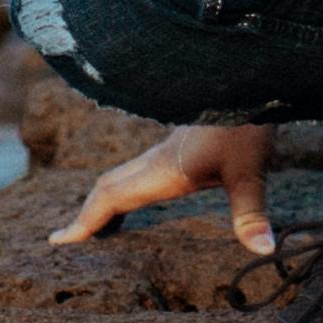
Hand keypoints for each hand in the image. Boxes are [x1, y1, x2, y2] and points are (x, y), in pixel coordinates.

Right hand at [51, 118, 276, 253]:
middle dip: (86, 213)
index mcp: (163, 168)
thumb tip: (263, 250)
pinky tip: (142, 200)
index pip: (112, 195)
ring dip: (104, 201)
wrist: (251, 72)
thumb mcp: (251, 169)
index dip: (85, 218)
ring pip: (123, 176)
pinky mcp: (182, 146)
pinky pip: (140, 171)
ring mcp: (168, 151)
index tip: (58, 239)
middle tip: (67, 239)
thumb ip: (250, 210)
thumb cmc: (249, 121)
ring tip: (97, 228)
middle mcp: (158, 160)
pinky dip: (127, 189)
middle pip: (109, 185)